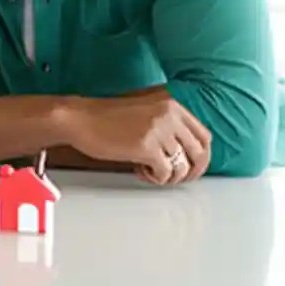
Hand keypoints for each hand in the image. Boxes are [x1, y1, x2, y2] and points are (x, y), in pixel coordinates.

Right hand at [64, 89, 211, 183]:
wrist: (80, 119)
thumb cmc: (106, 119)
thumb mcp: (146, 114)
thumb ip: (168, 127)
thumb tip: (185, 153)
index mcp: (172, 106)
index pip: (204, 136)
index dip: (201, 157)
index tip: (191, 167)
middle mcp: (170, 116)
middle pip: (199, 154)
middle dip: (189, 172)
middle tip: (174, 179)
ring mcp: (159, 130)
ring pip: (181, 167)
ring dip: (166, 176)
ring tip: (148, 172)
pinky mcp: (147, 146)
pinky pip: (165, 173)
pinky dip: (155, 178)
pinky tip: (139, 171)